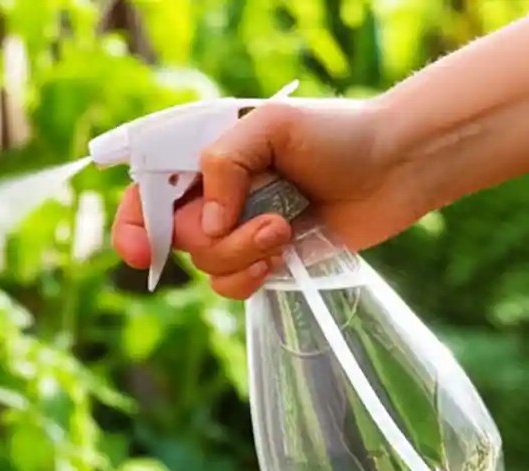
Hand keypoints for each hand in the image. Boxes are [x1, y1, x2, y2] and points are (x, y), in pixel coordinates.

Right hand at [110, 96, 423, 298]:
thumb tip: (208, 224)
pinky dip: (250, 279)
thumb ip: (224, 163)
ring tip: (286, 232)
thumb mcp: (272, 125)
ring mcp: (235, 232)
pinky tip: (281, 260)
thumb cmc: (337, 135)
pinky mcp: (261, 262)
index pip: (143, 196)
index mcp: (201, 160)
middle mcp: (211, 198)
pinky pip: (229, 286)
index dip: (133, 227)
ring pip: (205, 264)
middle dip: (217, 239)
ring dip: (244, 254)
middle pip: (175, 238)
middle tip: (270, 223)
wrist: (396, 167)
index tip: (143, 251)